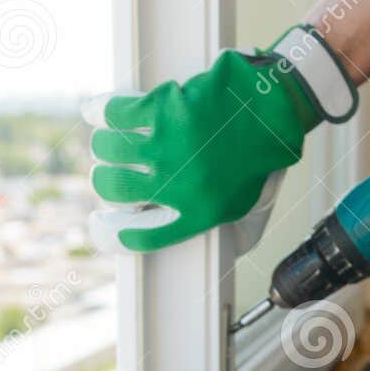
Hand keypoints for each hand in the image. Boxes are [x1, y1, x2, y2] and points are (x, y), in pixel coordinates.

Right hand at [86, 25, 355, 254]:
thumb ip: (236, 239)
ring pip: (108, 150)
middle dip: (105, 182)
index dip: (111, 235)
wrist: (272, 109)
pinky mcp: (163, 110)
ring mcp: (167, 146)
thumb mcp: (254, 210)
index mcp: (197, 215)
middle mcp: (176, 185)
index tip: (101, 226)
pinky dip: (102, 111)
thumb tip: (219, 261)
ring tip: (109, 142)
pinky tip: (97, 111)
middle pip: (113, 190)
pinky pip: (115, 113)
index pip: (139, 237)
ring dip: (104, 146)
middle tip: (109, 174)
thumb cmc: (262, 160)